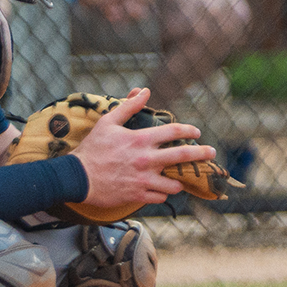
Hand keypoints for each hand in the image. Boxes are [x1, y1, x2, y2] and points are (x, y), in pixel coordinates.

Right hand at [72, 88, 215, 211]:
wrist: (75, 177)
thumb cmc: (92, 149)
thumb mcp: (108, 122)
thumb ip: (129, 106)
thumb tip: (144, 90)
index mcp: (141, 139)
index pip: (174, 131)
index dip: (190, 130)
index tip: (197, 132)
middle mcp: (146, 159)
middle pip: (183, 156)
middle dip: (202, 154)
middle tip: (212, 153)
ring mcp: (143, 179)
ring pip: (174, 183)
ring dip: (180, 180)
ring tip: (181, 178)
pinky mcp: (136, 195)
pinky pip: (160, 197)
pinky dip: (163, 194)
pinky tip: (163, 190)